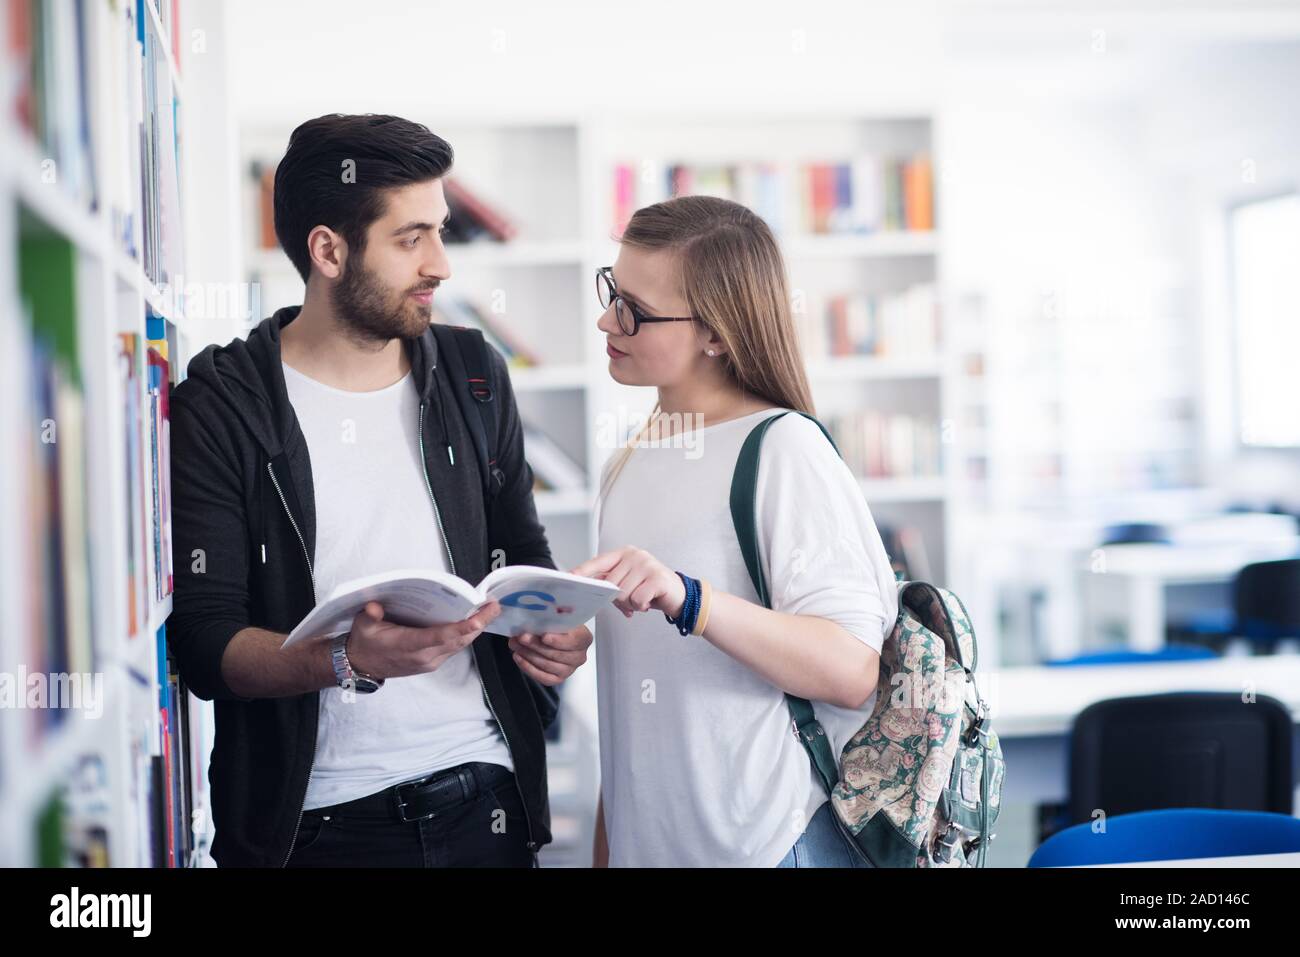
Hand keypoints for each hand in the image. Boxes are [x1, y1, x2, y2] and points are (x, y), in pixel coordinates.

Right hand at [343, 600, 501, 679]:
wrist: (362, 666)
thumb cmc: (365, 642)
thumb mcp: (363, 626)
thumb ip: (370, 615)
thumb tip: (375, 606)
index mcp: (409, 646)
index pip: (440, 637)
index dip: (461, 628)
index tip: (478, 619)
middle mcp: (424, 656)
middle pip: (458, 641)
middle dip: (479, 624)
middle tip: (494, 606)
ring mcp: (430, 661)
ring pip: (459, 645)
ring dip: (476, 629)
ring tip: (489, 610)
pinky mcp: (433, 662)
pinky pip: (454, 647)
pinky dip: (466, 634)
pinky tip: (474, 621)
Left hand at [507, 625, 591, 685]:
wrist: (555, 635)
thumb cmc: (556, 623)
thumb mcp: (556, 616)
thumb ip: (550, 617)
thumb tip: (533, 618)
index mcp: (584, 638)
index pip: (574, 641)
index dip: (558, 640)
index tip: (544, 636)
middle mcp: (580, 656)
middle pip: (557, 654)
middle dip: (537, 645)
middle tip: (521, 637)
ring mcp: (570, 669)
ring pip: (548, 665)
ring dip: (529, 654)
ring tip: (515, 644)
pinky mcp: (558, 678)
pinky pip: (543, 677)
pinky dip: (528, 667)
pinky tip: (518, 656)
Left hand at [571, 547, 686, 618]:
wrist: (679, 595)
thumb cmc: (650, 589)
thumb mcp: (628, 582)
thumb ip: (610, 584)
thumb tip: (590, 592)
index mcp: (624, 554)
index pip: (598, 562)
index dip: (583, 571)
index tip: (569, 578)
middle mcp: (634, 555)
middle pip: (611, 584)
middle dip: (619, 599)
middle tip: (631, 601)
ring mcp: (647, 564)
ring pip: (623, 594)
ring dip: (631, 604)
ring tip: (642, 600)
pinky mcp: (657, 577)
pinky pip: (637, 599)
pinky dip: (641, 606)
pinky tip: (649, 602)